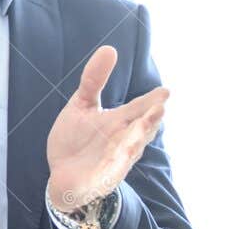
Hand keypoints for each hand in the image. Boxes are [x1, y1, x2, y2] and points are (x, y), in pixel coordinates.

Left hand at [45, 45, 165, 210]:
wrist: (63, 176)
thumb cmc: (77, 139)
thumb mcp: (82, 105)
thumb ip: (94, 79)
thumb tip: (110, 48)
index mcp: (121, 122)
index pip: (139, 109)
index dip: (151, 102)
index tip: (165, 92)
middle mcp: (123, 141)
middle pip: (141, 130)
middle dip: (150, 121)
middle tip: (160, 109)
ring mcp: (115, 162)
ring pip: (129, 151)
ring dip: (135, 141)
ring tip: (142, 128)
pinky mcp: (101, 180)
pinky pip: (108, 172)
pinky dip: (112, 165)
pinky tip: (117, 156)